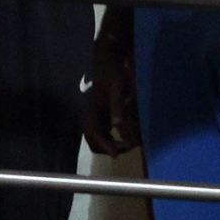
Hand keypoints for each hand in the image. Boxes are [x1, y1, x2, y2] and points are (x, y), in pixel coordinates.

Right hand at [82, 37, 139, 157]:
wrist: (107, 63)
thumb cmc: (113, 73)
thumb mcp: (117, 87)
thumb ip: (117, 106)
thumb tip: (118, 126)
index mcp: (92, 109)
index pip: (93, 133)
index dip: (104, 145)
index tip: (116, 155)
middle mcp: (90, 116)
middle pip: (93, 142)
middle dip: (110, 148)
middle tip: (129, 145)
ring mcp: (94, 118)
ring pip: (97, 141)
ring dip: (111, 146)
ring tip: (130, 143)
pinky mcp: (99, 119)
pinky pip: (102, 136)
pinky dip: (112, 142)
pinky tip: (125, 138)